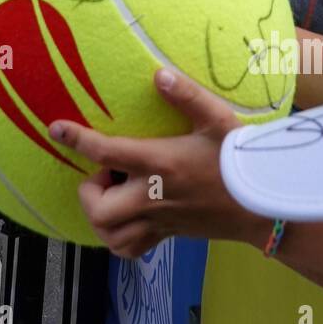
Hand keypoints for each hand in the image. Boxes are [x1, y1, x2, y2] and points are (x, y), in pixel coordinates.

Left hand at [49, 70, 264, 255]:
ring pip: (109, 235)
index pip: (105, 152)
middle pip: (98, 208)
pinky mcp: (167, 235)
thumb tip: (158, 74)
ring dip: (99, 214)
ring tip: (112, 191)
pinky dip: (116, 236)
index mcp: (160, 163)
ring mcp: (159, 221)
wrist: (266, 206)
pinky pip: (128, 248)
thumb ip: (187, 96)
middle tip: (103, 171)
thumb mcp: (217, 119)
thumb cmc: (241, 159)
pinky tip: (126, 213)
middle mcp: (153, 197)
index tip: (56, 128)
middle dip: (88, 189)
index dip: (75, 139)